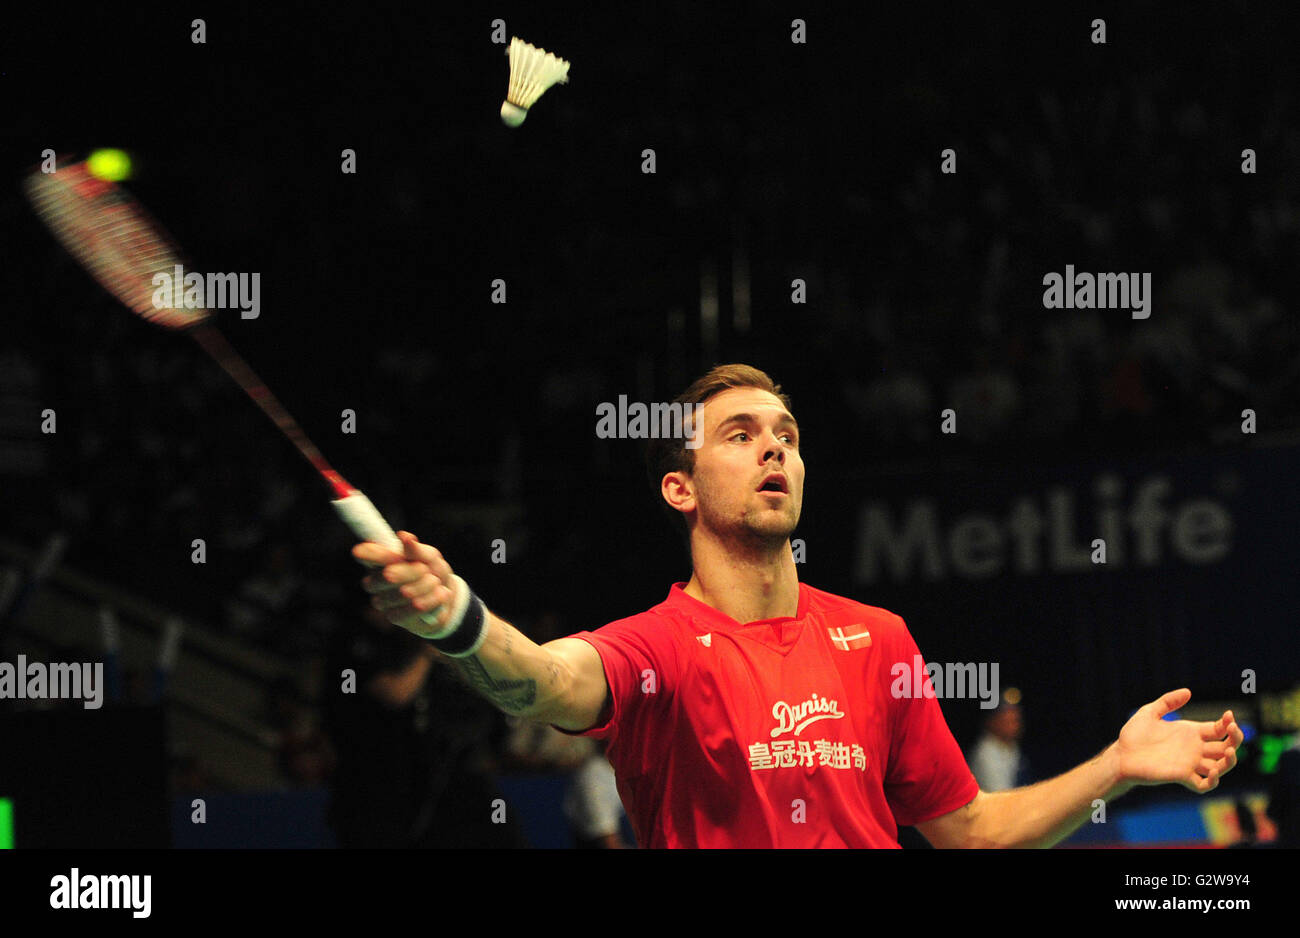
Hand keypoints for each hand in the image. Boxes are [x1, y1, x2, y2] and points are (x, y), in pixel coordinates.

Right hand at [353, 531, 459, 635]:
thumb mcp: (429, 556)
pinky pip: (416, 607)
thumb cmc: (431, 571)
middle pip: (389, 575)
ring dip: (428, 585)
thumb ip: (417, 549)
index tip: (396, 555)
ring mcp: (382, 601)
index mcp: (378, 560)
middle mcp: (374, 581)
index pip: (365, 554)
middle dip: (415, 571)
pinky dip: (433, 599)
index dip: (376, 553)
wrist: (444, 597)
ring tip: (435, 583)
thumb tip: (405, 537)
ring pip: (406, 592)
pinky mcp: (394, 617)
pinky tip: (438, 594)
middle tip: (426, 570)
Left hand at [1115, 688, 1242, 793]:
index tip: (1228, 715)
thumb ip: (1168, 701)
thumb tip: (1188, 692)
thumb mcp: (1150, 712)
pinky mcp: (1181, 777)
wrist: (1121, 755)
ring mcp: (1190, 764)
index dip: (1228, 724)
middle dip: (1236, 739)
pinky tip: (1214, 771)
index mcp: (1191, 733)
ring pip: (1220, 767)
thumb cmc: (1134, 735)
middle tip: (1234, 729)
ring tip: (1229, 751)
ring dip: (1230, 761)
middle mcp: (1194, 749)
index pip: (1219, 730)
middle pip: (1225, 747)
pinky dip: (1213, 781)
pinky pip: (1204, 784)